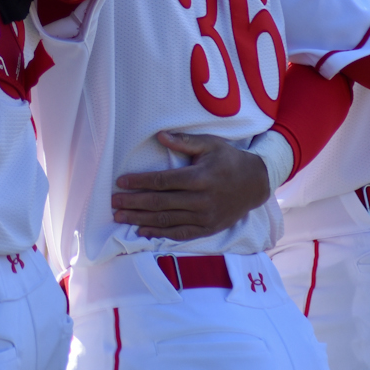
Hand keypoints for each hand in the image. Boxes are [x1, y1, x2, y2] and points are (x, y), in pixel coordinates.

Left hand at [109, 131, 270, 239]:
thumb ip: (185, 142)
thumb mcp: (211, 144)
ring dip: (141, 220)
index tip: (121, 182)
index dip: (140, 182)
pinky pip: (180, 234)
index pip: (163, 181)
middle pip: (160, 203)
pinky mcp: (208, 229)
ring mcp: (205, 217)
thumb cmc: (230, 160)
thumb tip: (160, 136)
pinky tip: (143, 232)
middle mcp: (201, 200)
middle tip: (114, 203)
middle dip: (134, 203)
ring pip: (167, 220)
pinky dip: (160, 234)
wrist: (255, 184)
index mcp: (200, 177)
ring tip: (120, 218)